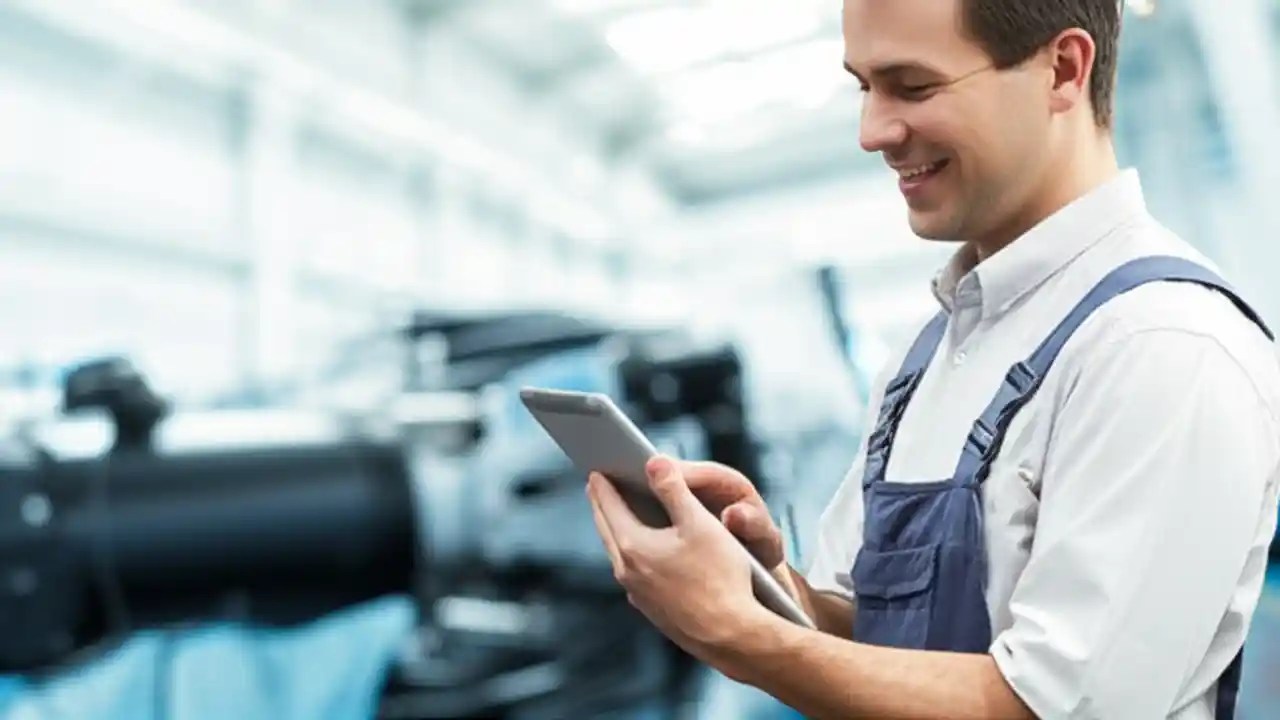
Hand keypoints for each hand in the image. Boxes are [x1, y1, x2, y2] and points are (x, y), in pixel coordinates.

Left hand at [585, 456, 769, 658]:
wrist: (732, 635)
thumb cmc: (720, 577)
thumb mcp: (700, 523)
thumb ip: (674, 489)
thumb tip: (654, 461)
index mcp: (632, 546)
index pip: (608, 505)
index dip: (603, 483)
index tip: (596, 469)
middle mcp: (627, 572)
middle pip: (607, 529)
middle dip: (603, 505)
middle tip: (599, 487)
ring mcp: (638, 594)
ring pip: (619, 553)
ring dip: (617, 530)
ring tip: (621, 515)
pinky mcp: (652, 610)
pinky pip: (634, 573)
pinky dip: (632, 554)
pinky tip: (646, 552)